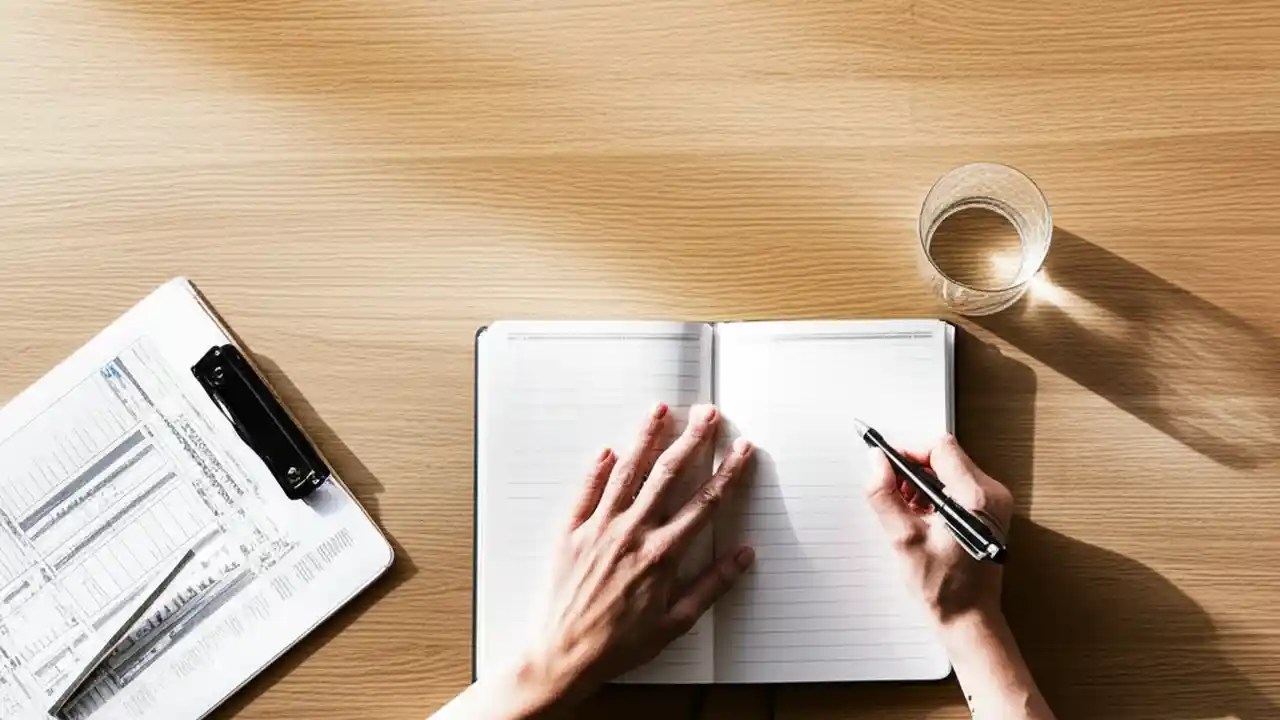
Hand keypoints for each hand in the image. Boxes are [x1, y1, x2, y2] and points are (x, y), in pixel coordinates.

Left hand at [515, 403, 754, 714]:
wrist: (565, 655)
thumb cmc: (621, 644)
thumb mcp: (677, 622)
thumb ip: (712, 585)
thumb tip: (744, 556)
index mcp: (663, 554)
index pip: (705, 502)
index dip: (728, 472)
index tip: (742, 449)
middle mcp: (633, 533)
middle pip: (668, 474)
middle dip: (692, 439)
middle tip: (707, 414)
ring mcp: (599, 528)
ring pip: (627, 472)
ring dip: (645, 438)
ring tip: (659, 411)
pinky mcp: (570, 532)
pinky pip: (586, 491)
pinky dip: (597, 468)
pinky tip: (608, 448)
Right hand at [864, 436, 1053, 718]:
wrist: (969, 620)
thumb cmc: (945, 590)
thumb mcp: (904, 540)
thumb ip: (886, 497)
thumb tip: (876, 465)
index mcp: (976, 498)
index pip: (940, 448)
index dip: (907, 451)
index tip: (885, 462)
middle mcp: (991, 495)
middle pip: (945, 457)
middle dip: (912, 470)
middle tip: (891, 491)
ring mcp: (992, 504)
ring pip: (948, 470)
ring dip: (921, 483)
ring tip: (904, 510)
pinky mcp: (986, 512)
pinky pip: (956, 486)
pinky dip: (933, 494)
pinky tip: (919, 517)